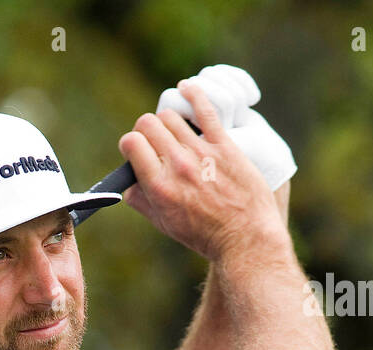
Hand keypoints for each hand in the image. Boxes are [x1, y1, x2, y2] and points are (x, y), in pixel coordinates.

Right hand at [118, 81, 288, 263]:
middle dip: (146, 129)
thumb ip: (141, 201)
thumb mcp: (164, 224)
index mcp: (159, 186)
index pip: (131, 143)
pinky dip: (193, 94)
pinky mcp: (224, 145)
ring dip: (167, 120)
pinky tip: (186, 88)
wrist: (244, 237)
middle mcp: (177, 166)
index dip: (131, 143)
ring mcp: (201, 153)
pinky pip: (205, 109)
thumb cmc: (203, 234)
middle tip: (155, 141)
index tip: (137, 150)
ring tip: (173, 130)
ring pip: (172, 115)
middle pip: (148, 124)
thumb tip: (129, 184)